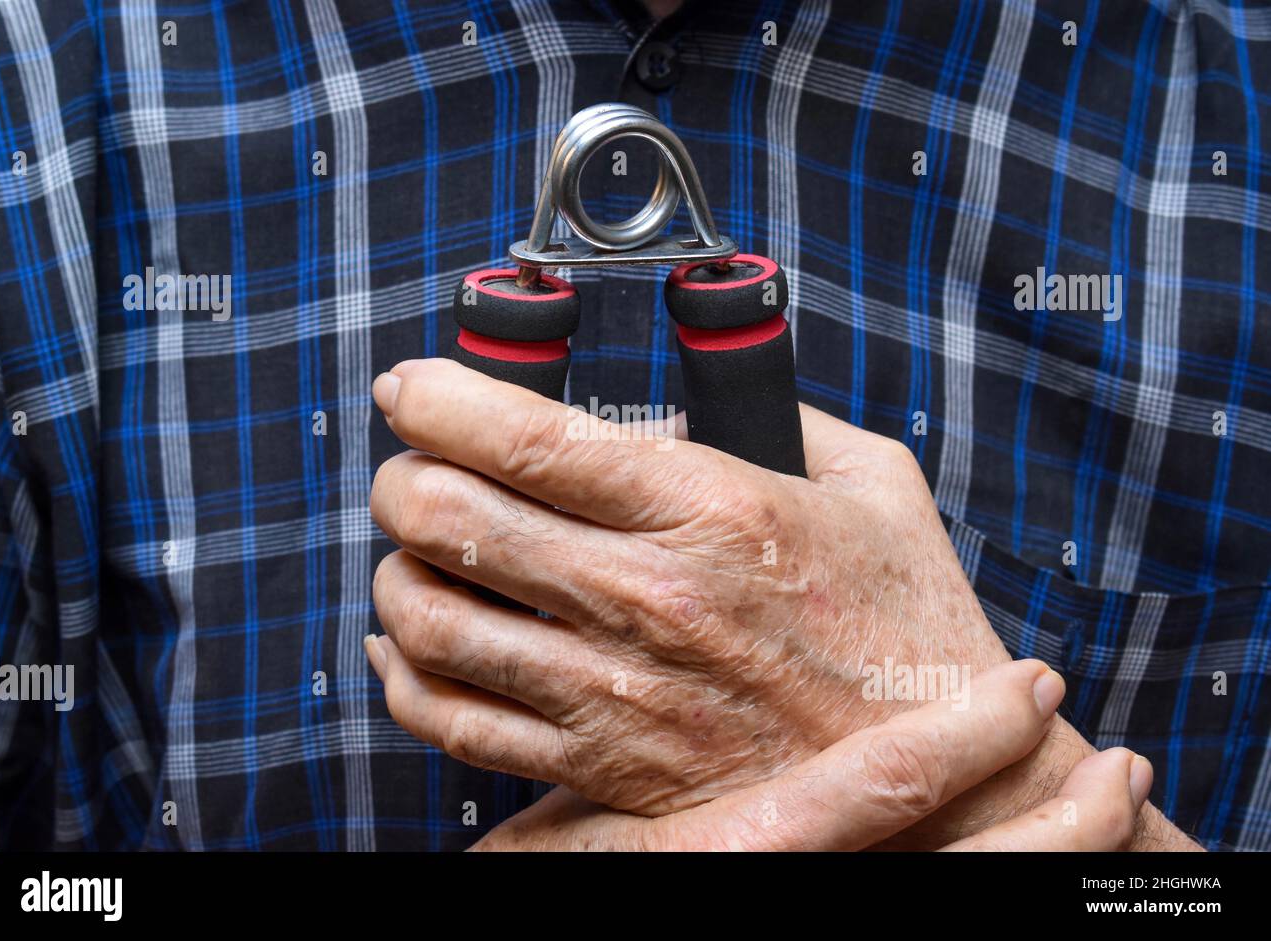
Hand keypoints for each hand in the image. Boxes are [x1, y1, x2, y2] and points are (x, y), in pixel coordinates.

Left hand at [368, 359, 1195, 847]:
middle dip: (400, 476)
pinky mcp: (600, 762)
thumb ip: (789, 418)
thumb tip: (718, 384)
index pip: (526, 435)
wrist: (943, 791)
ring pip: (432, 618)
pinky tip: (414, 639)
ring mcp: (613, 691)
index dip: (440, 397)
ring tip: (413, 547)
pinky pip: (455, 720)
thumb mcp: (876, 488)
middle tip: (409, 462)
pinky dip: (408, 673)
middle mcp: (643, 599)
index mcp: (705, 509)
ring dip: (397, 569)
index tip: (414, 386)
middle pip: (449, 518)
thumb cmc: (910, 635)